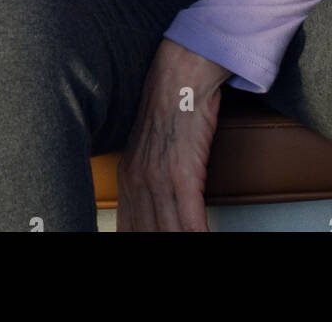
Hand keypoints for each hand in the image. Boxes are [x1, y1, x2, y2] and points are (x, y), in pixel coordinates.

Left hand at [116, 39, 229, 231]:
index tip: (155, 241)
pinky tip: (204, 237)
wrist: (182, 75)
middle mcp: (138, 183)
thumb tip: (155, 204)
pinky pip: (190, 222)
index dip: (140, 240)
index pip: (129, 228)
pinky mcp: (183, 176)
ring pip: (169, 233)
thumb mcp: (148, 145)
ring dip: (183, 240)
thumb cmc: (172, 104)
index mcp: (127, 178)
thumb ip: (146, 176)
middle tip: (179, 255)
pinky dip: (198, 235)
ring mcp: (159, 181)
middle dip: (161, 240)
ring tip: (198, 245)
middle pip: (148, 233)